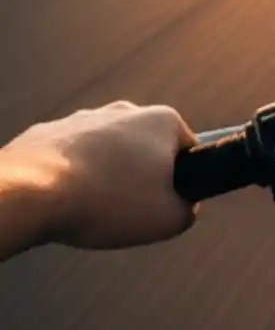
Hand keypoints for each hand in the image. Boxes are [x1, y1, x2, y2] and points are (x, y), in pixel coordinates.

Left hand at [0, 102, 196, 249]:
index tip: (166, 203)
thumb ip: (188, 209)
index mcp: (163, 120)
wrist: (31, 193)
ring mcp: (82, 119)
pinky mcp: (46, 133)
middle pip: (146, 150)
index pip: (188, 151)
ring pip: (106, 154)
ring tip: (93, 208)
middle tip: (131, 208)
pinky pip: (70, 159)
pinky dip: (71, 178)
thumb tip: (182, 206)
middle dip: (142, 176)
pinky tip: (65, 201)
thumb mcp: (171, 219)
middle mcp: (125, 110)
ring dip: (106, 177)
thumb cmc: (109, 202)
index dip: (182, 182)